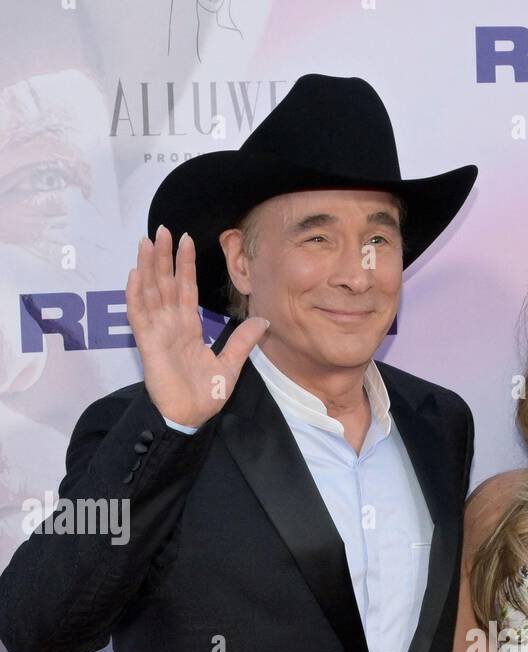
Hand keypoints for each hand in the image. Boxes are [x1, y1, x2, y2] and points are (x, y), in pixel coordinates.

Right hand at [126, 224, 269, 428]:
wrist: (190, 417)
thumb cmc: (204, 396)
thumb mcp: (230, 365)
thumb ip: (243, 342)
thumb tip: (263, 321)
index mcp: (188, 328)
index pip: (185, 289)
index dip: (185, 265)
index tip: (186, 240)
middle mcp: (170, 325)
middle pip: (165, 283)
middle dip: (163, 257)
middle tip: (161, 228)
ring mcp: (157, 332)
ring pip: (150, 292)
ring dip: (147, 266)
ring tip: (147, 241)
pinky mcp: (147, 344)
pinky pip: (138, 315)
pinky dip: (135, 295)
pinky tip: (135, 273)